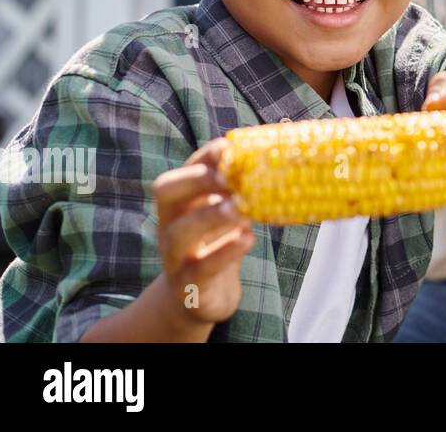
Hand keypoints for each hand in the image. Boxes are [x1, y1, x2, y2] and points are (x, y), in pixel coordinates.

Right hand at [152, 140, 254, 329]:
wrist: (199, 299)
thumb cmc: (217, 245)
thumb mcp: (226, 216)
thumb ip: (240, 193)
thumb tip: (279, 160)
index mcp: (180, 203)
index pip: (183, 170)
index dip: (203, 158)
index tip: (227, 146)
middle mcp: (170, 225)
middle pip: (167, 193)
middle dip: (198, 179)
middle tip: (230, 175)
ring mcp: (174, 256)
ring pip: (180, 232)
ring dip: (211, 216)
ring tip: (240, 208)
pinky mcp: (187, 285)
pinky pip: (200, 269)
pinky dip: (224, 253)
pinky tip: (246, 239)